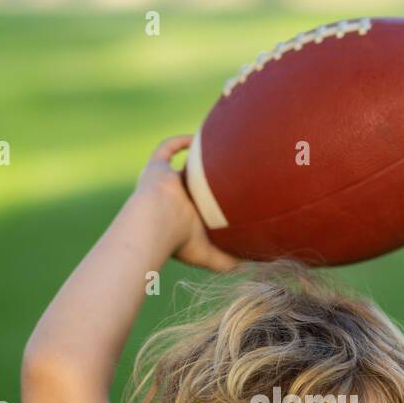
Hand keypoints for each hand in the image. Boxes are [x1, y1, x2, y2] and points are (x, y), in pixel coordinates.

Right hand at [132, 134, 241, 271]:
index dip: (215, 203)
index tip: (234, 197)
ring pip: (181, 167)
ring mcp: (164, 182)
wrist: (155, 224)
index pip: (202, 207)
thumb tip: (248, 264)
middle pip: (193, 186)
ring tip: (216, 151)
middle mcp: (174, 199)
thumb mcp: (207, 254)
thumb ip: (226, 261)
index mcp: (185, 217)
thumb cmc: (179, 240)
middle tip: (228, 172)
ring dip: (197, 161)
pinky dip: (179, 142)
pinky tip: (197, 138)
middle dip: (206, 181)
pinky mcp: (156, 168)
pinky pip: (165, 149)